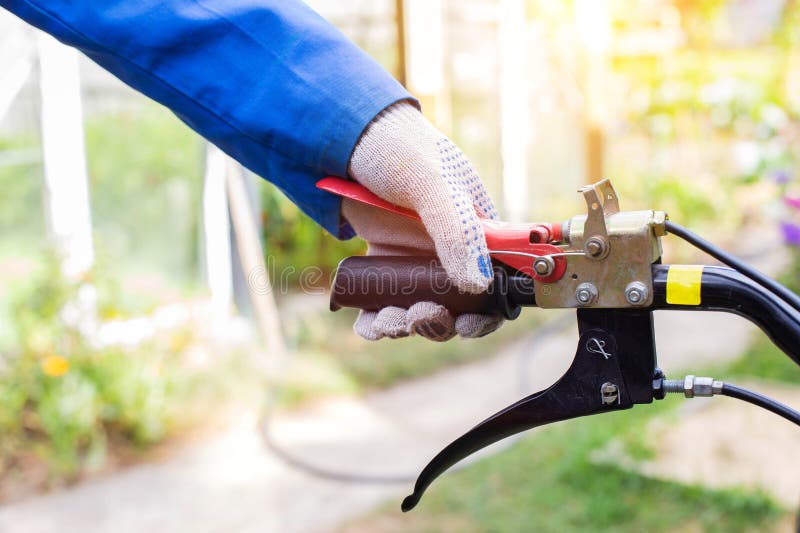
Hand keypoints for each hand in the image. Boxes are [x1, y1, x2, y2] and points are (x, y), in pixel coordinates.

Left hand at [344, 101, 502, 340]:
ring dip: (406, 325)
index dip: (487, 313)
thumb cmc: (399, 150)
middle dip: (439, 322)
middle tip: (420, 315)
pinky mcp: (381, 266)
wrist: (345, 139)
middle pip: (455, 308)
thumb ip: (457, 232)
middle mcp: (448, 253)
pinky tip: (368, 324)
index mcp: (476, 234)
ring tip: (389, 319)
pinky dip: (375, 322)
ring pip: (417, 311)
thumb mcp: (432, 184)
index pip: (495, 284)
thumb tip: (479, 287)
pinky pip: (381, 305)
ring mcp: (413, 262)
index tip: (469, 324)